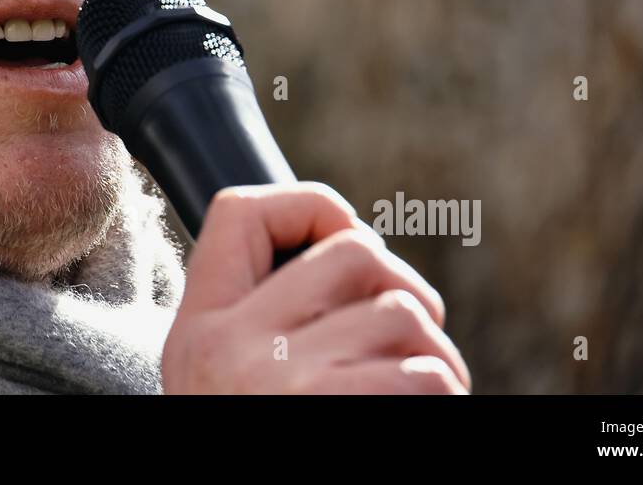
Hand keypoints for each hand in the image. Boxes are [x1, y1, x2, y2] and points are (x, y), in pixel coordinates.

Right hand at [161, 182, 471, 393]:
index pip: (241, 211)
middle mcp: (228, 349)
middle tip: (416, 334)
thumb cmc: (258, 435)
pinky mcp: (327, 412)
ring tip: (423, 385)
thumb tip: (356, 255)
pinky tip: (426, 410)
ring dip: (434, 353)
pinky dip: (444, 391)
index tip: (352, 239)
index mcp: (197, 332)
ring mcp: (276, 381)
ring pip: (401, 312)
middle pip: (353, 251)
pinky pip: (425, 374)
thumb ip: (263, 320)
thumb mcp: (226, 381)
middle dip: (401, 286)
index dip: (312, 206)